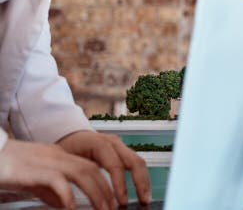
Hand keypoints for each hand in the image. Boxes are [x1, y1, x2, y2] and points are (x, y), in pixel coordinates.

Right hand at [0, 138, 114, 209]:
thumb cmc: (6, 168)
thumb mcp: (34, 181)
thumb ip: (51, 191)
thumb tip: (66, 204)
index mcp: (58, 157)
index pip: (90, 166)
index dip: (105, 183)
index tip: (113, 200)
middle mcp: (56, 156)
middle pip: (92, 168)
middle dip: (107, 189)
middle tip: (114, 207)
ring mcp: (46, 161)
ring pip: (83, 172)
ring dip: (97, 192)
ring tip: (104, 209)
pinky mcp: (33, 170)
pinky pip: (58, 180)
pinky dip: (68, 195)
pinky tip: (72, 208)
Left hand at [57, 130, 150, 206]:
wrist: (68, 138)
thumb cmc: (64, 150)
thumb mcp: (65, 164)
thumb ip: (75, 179)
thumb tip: (77, 200)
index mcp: (98, 143)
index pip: (115, 165)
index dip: (120, 185)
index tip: (121, 202)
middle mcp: (113, 143)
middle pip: (134, 161)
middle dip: (140, 183)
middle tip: (142, 201)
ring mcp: (120, 146)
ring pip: (139, 162)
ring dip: (144, 182)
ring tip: (144, 199)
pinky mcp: (122, 152)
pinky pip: (136, 164)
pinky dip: (140, 178)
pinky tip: (141, 191)